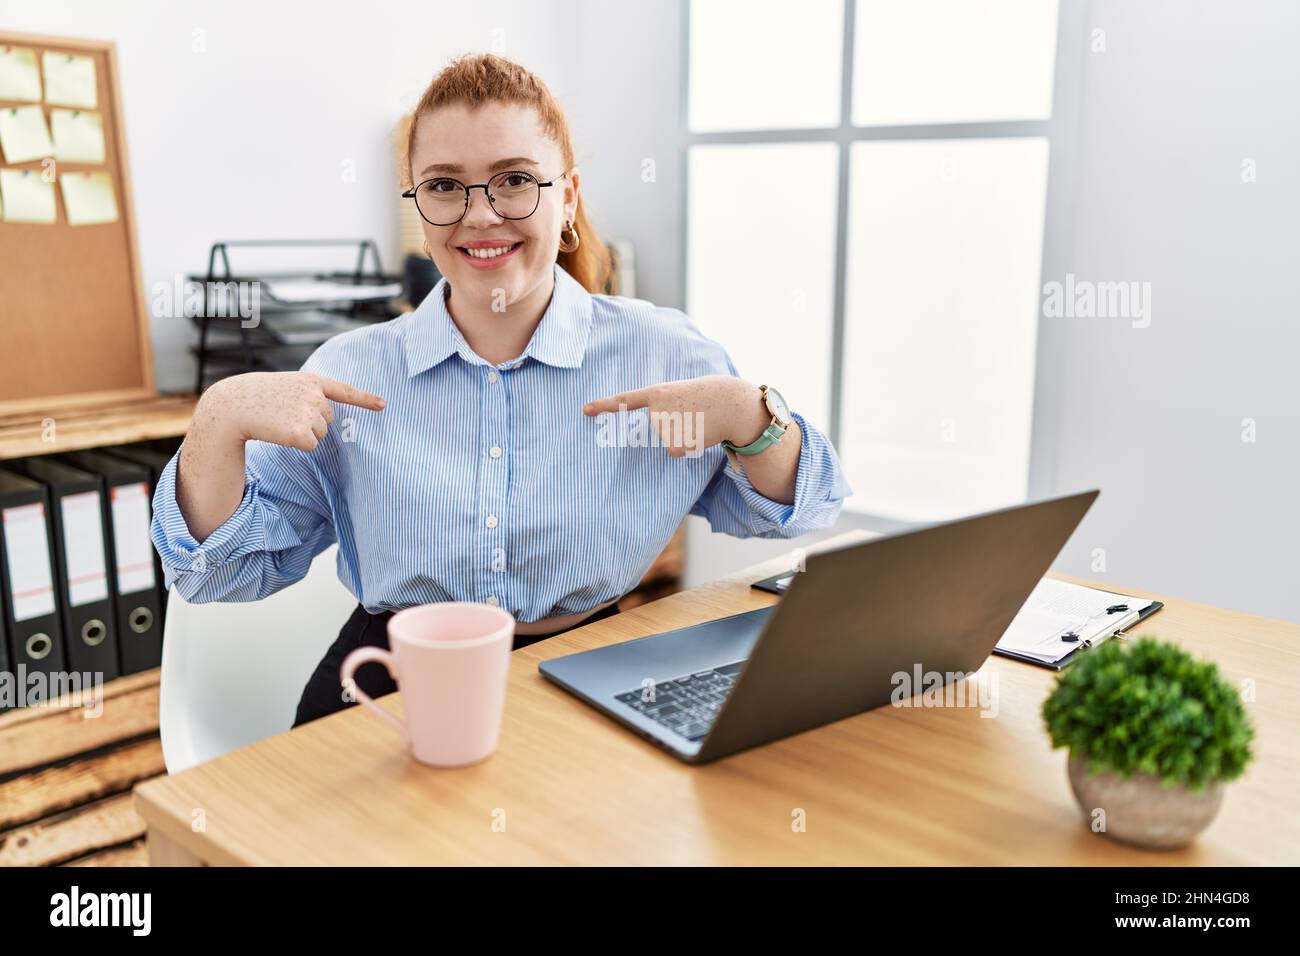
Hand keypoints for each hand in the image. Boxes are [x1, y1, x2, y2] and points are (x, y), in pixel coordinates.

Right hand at [196, 371, 385, 451]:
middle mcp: (315, 395)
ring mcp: (309, 413)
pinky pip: (311, 446)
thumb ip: (308, 396)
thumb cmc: (256, 398)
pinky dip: (297, 444)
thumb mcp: (285, 388)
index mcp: (311, 381)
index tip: (383, 405)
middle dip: (308, 422)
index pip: (344, 390)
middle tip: (282, 414)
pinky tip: (279, 432)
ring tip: (278, 421)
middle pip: (328, 421)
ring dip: (302, 433)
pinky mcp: (302, 433)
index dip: (365, 399)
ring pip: (320, 435)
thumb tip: (326, 421)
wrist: (232, 406)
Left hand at [582, 375, 768, 457]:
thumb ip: (660, 407)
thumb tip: (658, 435)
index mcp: (656, 393)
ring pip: (666, 441)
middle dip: (671, 426)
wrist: (729, 402)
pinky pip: (674, 450)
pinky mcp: (674, 445)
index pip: (623, 400)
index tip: (584, 410)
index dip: (603, 405)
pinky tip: (699, 432)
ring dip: (681, 434)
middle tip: (689, 413)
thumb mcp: (679, 394)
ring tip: (696, 420)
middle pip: (653, 429)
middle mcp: (655, 411)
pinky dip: (687, 444)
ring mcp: (664, 429)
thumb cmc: (704, 397)